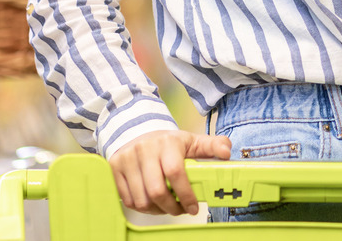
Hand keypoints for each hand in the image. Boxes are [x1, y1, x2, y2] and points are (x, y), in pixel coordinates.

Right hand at [108, 129, 231, 215]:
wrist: (136, 132)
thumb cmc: (168, 143)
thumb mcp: (192, 141)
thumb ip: (212, 145)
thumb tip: (227, 152)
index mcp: (167, 143)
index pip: (175, 172)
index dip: (186, 194)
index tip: (193, 208)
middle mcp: (144, 149)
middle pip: (157, 191)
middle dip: (171, 207)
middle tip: (180, 210)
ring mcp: (127, 159)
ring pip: (142, 199)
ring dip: (157, 210)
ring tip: (167, 206)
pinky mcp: (114, 169)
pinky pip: (128, 199)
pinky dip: (142, 207)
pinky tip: (152, 203)